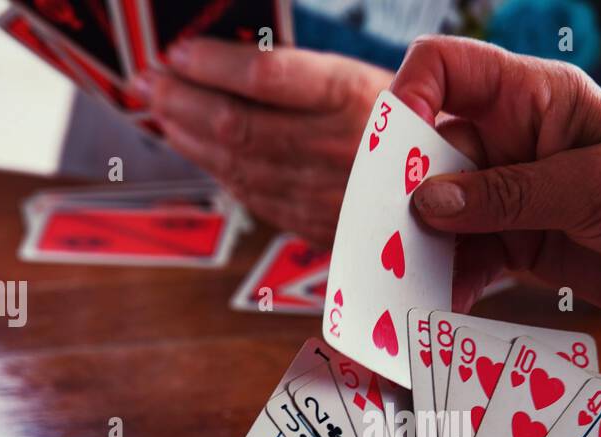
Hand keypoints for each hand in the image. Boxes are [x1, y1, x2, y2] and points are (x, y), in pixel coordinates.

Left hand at [139, 39, 391, 248]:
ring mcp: (323, 192)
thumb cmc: (405, 124)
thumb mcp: (369, 81)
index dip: (213, 62)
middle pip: (237, 123)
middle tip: (150, 79)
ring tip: (160, 109)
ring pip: (236, 162)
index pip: (266, 75)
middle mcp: (336, 148)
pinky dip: (215, 168)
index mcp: (353, 98)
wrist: (450, 189)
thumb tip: (226, 62)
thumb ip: (305, 76)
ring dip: (187, 134)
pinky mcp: (314, 223)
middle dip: (182, 99)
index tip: (179, 50)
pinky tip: (195, 147)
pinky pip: (251, 194)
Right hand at [393, 36, 600, 315]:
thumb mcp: (592, 188)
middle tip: (387, 238)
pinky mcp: (517, 243)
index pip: (447, 69)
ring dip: (421, 246)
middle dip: (405, 192)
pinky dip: (450, 280)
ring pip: (440, 211)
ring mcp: (510, 194)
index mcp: (533, 97)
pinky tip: (442, 306)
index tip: (395, 149)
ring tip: (406, 284)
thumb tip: (428, 204)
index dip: (411, 96)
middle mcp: (512, 139)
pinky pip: (465, 257)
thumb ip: (508, 195)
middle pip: (430, 151)